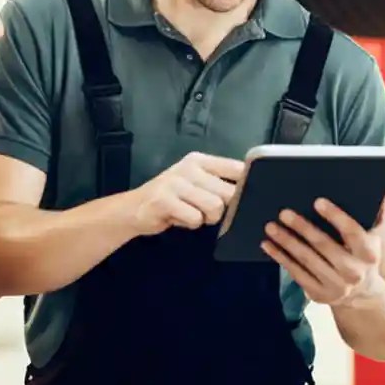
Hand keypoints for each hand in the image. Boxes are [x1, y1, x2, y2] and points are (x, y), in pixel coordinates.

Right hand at [124, 152, 243, 235]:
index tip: (242, 197)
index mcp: (200, 160)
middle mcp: (189, 167)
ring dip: (206, 218)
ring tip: (191, 213)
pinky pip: (195, 218)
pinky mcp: (165, 199)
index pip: (237, 168)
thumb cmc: (172, 198)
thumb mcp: (196, 184)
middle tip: (206, 211)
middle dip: (222, 209)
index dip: (246, 185)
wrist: (134, 209)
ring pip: (215, 206)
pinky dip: (190, 224)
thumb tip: (250, 193)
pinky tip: (178, 218)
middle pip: (230, 192)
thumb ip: (219, 184)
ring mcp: (176, 182)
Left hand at [262, 198, 384, 306]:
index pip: (352, 232)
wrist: (363, 294)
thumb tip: (379, 191)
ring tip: (271, 226)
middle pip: (324, 246)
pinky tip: (268, 245)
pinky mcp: (319, 294)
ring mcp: (336, 285)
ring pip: (306, 260)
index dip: (335, 216)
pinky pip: (296, 273)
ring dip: (286, 242)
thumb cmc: (363, 256)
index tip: (318, 201)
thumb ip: (376, 215)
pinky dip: (280, 258)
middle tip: (284, 212)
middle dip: (302, 227)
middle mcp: (354, 271)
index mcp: (369, 253)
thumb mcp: (373, 238)